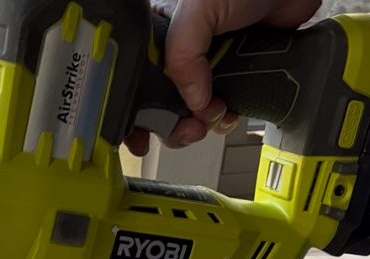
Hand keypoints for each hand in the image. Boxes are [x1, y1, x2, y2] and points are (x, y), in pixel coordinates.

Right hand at [124, 0, 319, 154]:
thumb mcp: (198, 10)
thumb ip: (183, 55)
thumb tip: (192, 102)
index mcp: (160, 35)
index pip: (137, 81)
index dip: (136, 112)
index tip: (142, 136)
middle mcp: (180, 54)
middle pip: (161, 105)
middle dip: (173, 124)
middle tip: (189, 127)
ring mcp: (207, 67)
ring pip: (191, 112)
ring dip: (201, 125)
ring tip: (216, 115)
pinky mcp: (233, 75)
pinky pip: (220, 109)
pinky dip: (223, 120)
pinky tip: (229, 115)